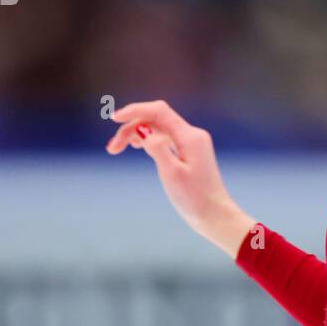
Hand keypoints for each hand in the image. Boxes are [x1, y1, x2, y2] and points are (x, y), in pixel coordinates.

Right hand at [105, 99, 256, 258]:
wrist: (214, 215)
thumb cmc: (194, 198)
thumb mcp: (172, 174)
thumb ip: (157, 148)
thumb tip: (143, 130)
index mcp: (190, 137)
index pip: (159, 111)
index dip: (135, 111)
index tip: (114, 119)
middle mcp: (192, 135)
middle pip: (155, 120)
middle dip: (131, 129)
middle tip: (111, 149)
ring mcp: (191, 143)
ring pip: (158, 128)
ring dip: (136, 134)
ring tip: (116, 149)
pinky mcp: (188, 152)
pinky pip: (164, 137)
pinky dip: (147, 140)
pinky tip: (136, 146)